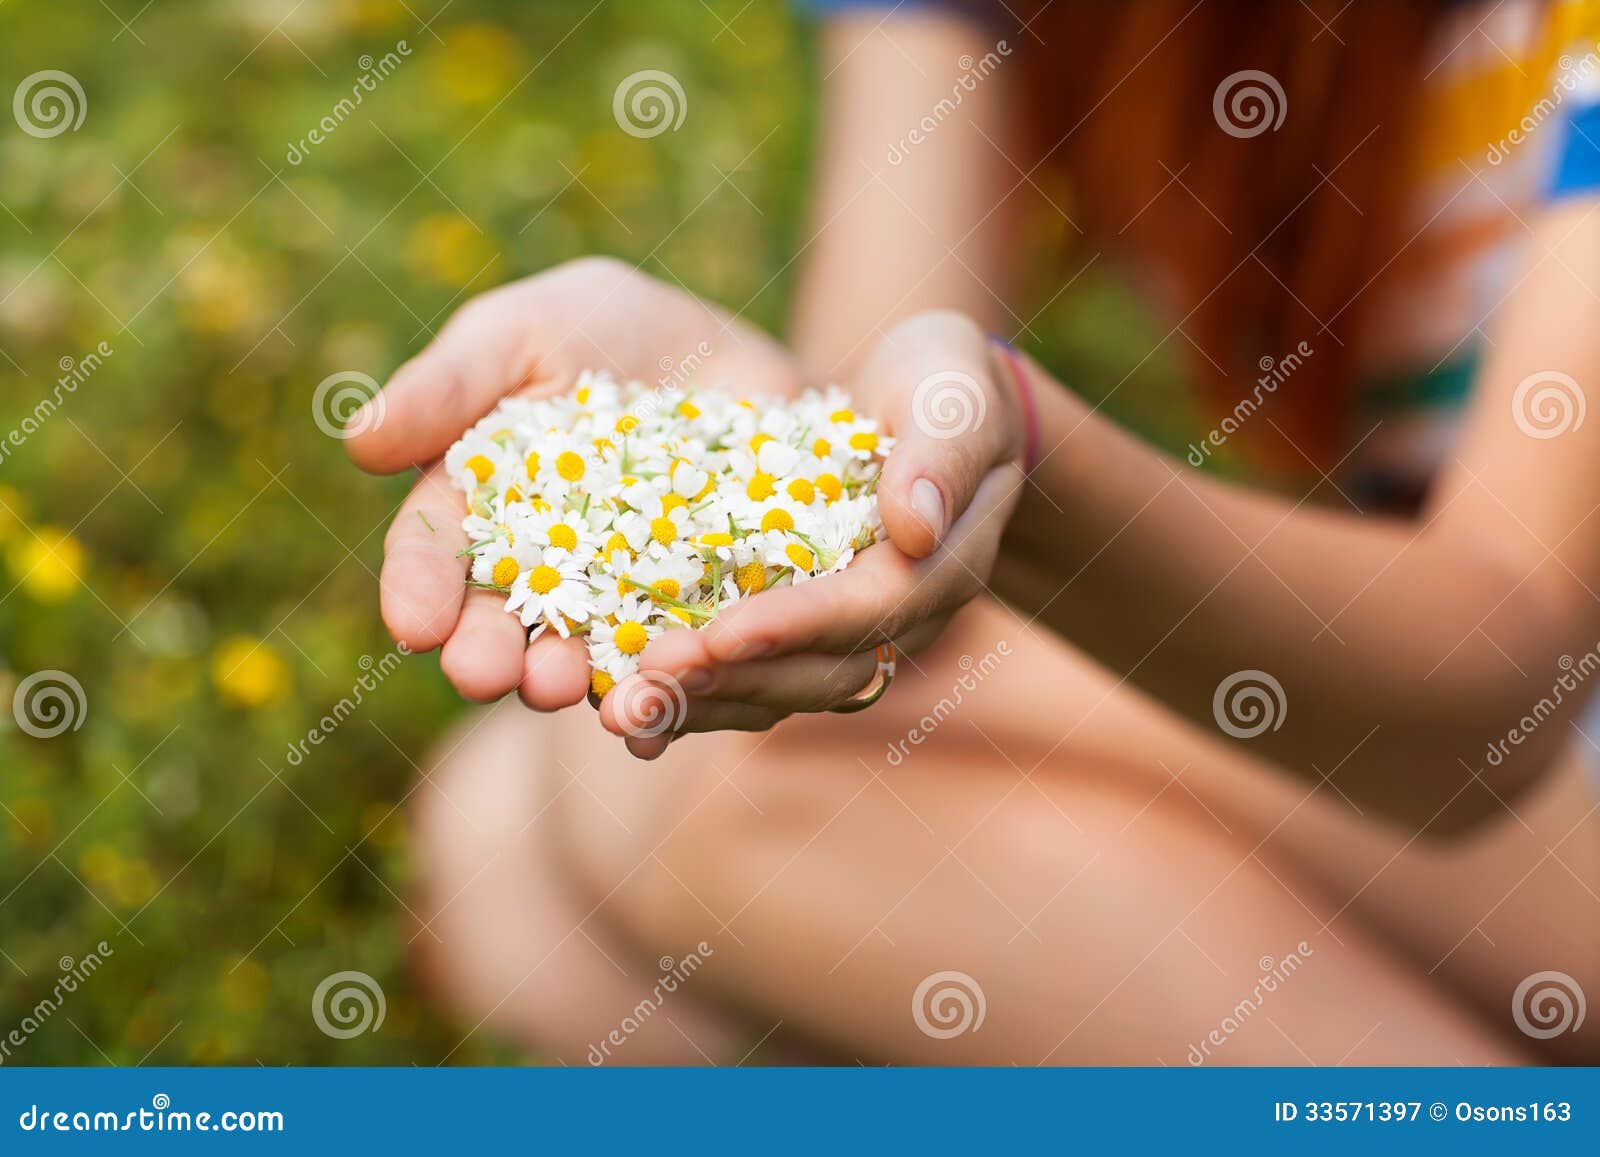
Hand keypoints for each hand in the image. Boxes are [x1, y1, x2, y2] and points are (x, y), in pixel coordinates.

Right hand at [348, 257, 802, 710]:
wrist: (727, 353)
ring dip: (565, 679)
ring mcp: (615, 598)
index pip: (433, 556)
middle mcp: (538, 569)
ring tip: (560, 688)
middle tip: (482, 675)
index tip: (412, 623)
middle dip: (486, 652)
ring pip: (583, 654)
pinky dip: (663, 689)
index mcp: (476, 506)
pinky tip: (655, 709)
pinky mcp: (694, 611)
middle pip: (501, 621)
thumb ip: (451, 384)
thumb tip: (361, 441)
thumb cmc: (604, 330)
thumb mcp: (528, 332)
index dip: (418, 590)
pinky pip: (674, 660)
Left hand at [605, 310, 1026, 757]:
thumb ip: (940, 453)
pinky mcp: (802, 633)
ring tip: (624, 709)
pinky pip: (749, 678)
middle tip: (652, 677)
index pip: (872, 608)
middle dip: (735, 679)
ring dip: (702, 705)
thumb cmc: (943, 385)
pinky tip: (622, 707)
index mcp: (941, 566)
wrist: (932, 404)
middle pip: (820, 672)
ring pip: (779, 691)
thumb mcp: (951, 393)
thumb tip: (915, 527)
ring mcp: (848, 634)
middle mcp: (899, 620)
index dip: (799, 624)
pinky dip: (692, 698)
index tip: (723, 633)